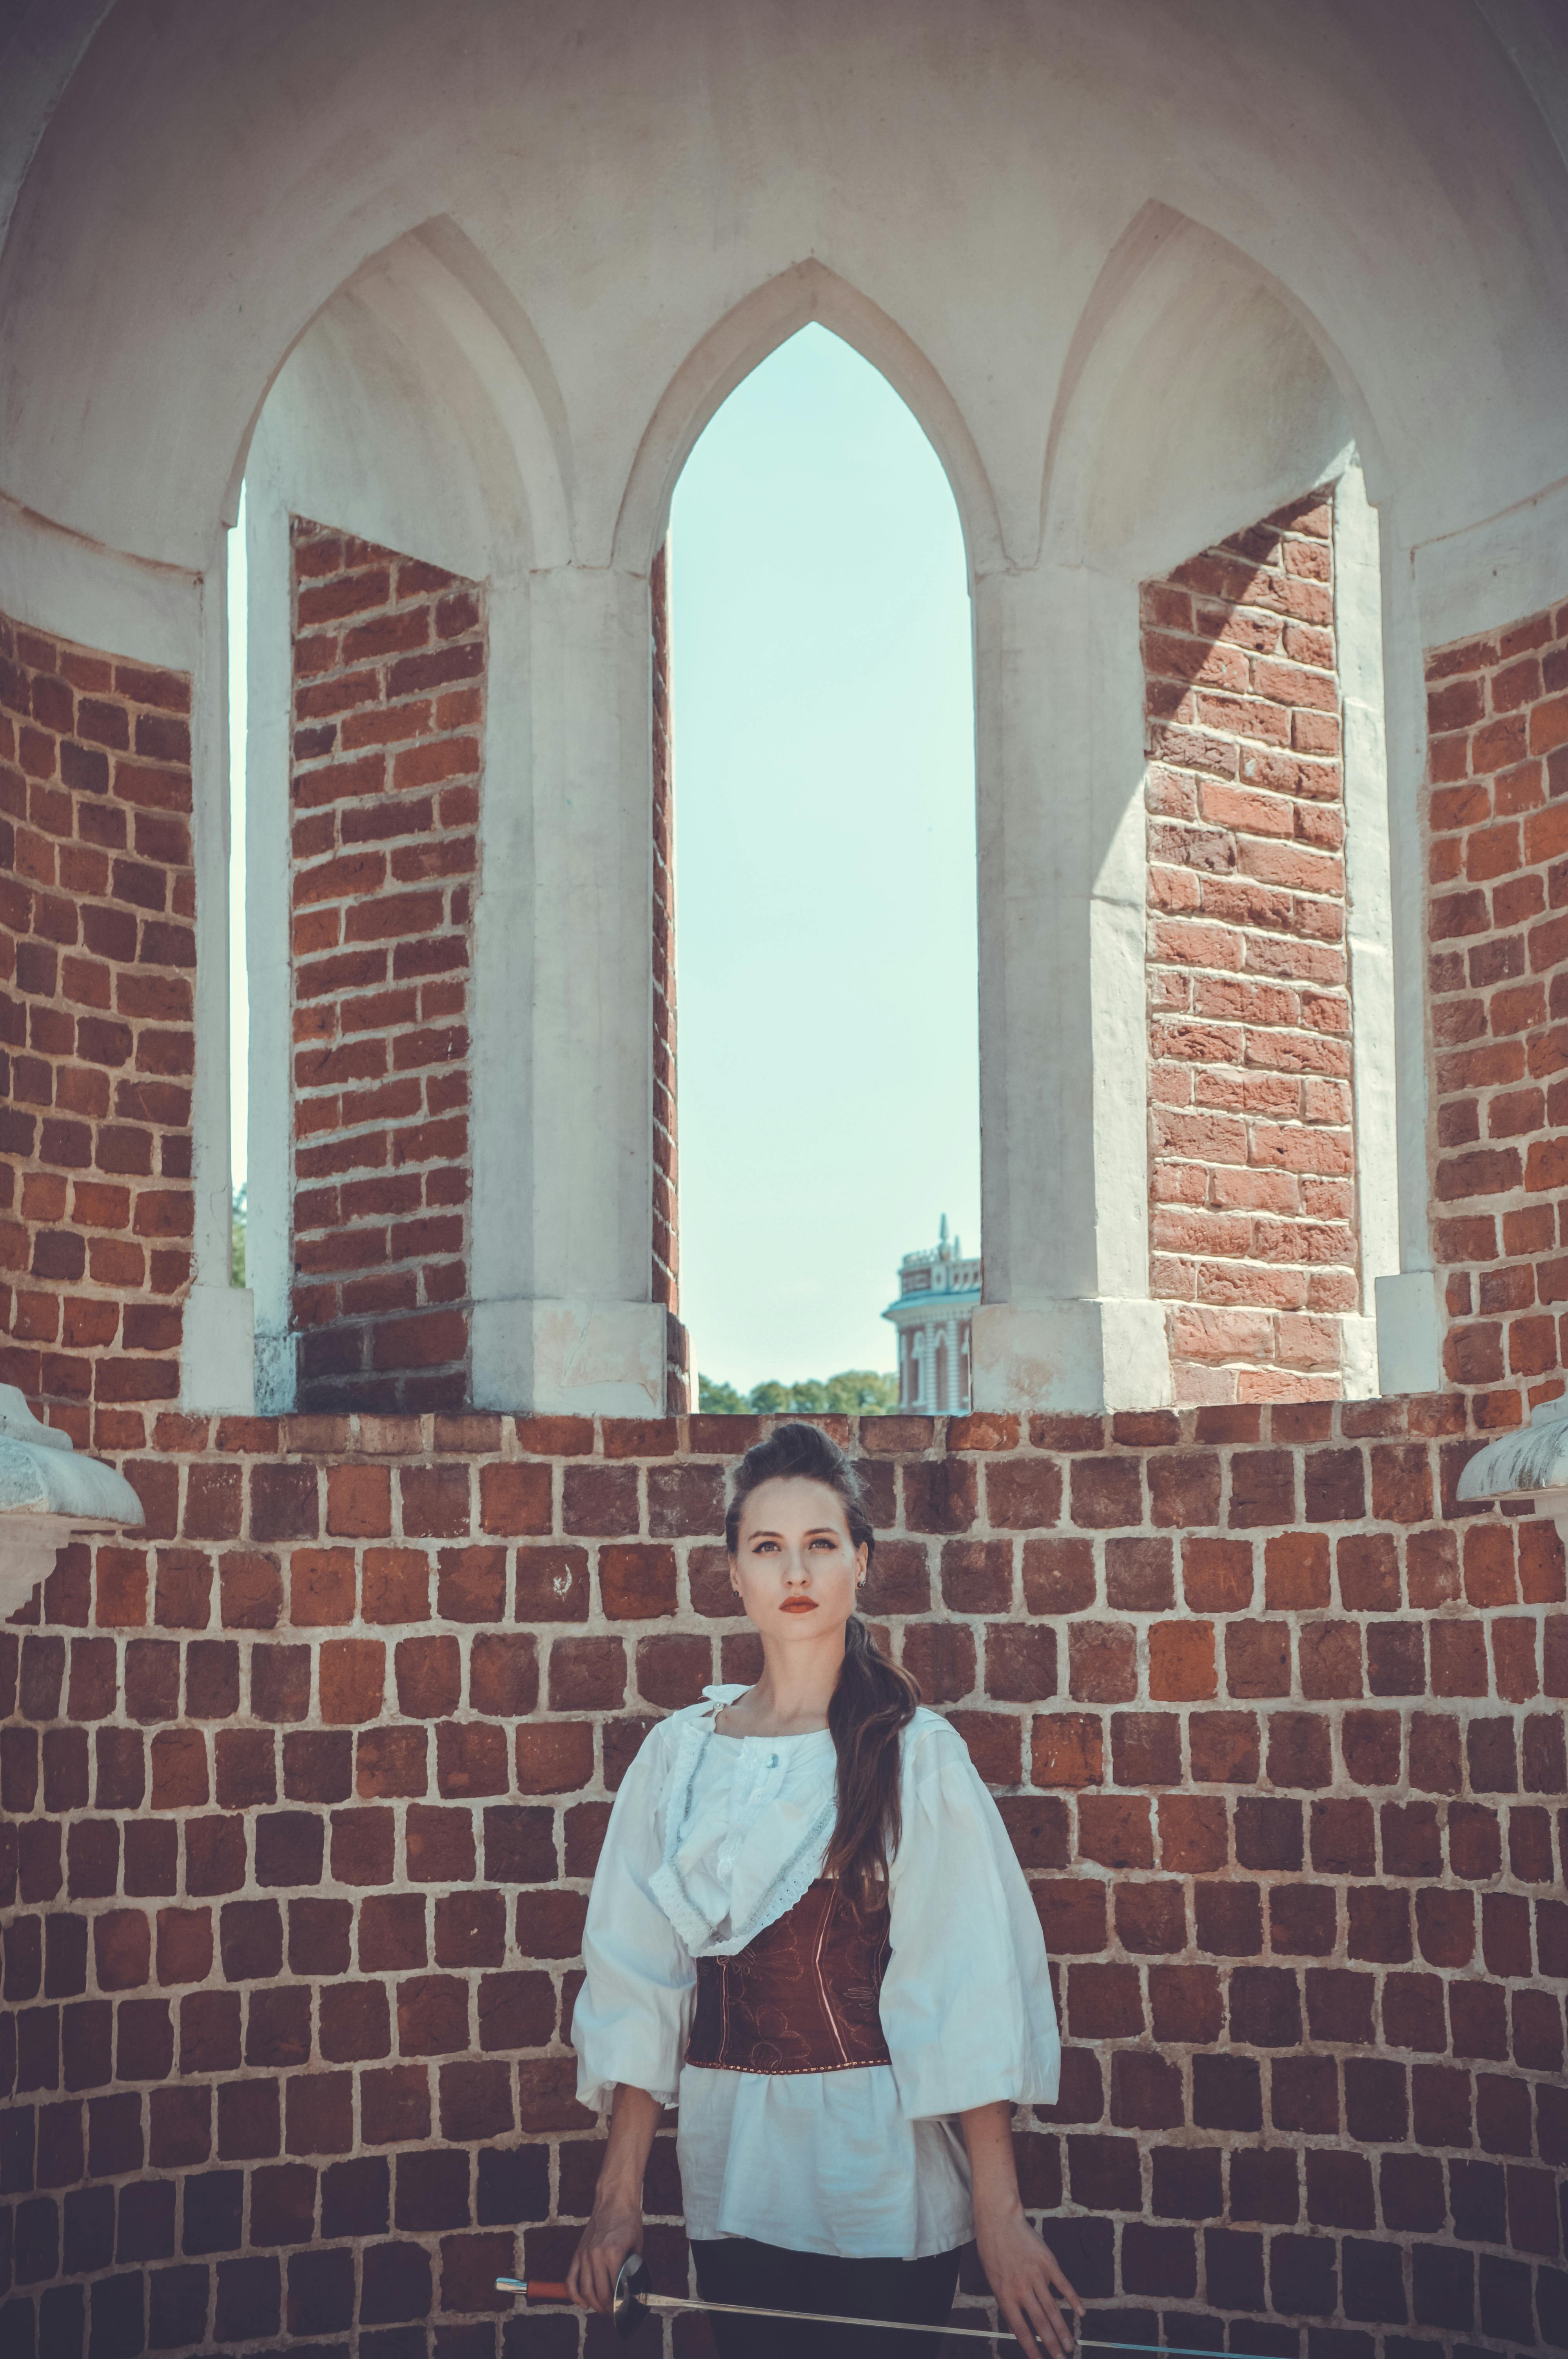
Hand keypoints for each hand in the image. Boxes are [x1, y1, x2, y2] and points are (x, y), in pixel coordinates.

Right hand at [566, 2192, 642, 2313]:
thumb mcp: (637, 2245)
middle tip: (614, 2313)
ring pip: (584, 2290)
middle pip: (599, 2294)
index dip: (619, 2305)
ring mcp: (585, 2254)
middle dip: (607, 2308)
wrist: (613, 2200)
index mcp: (613, 2254)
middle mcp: (596, 2256)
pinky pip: (571, 2279)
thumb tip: (631, 2291)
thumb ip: (633, 2269)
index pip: (614, 2290)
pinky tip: (582, 2302)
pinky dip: (574, 2294)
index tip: (624, 2311)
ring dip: (593, 2305)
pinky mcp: (578, 2252)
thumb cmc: (628, 2222)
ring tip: (602, 2309)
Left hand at [973, 2205, 1083, 2358]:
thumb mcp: (993, 2281)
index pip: (1021, 2330)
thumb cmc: (993, 2252)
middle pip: (1040, 2323)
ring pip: (1053, 2309)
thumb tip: (1016, 2328)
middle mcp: (1022, 2288)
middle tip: (1061, 2358)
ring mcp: (1036, 2275)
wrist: (999, 2221)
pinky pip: (1064, 2285)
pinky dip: (1074, 2300)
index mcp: (1005, 2296)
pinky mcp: (1048, 2262)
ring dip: (1063, 2330)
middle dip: (1052, 2344)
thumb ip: (1006, 2304)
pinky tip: (1081, 2313)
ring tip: (1071, 2346)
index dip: (1032, 2348)